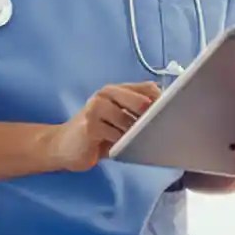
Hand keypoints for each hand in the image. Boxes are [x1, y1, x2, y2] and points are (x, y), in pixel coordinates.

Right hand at [45, 83, 161, 171]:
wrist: (62, 146)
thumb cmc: (96, 133)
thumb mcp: (118, 119)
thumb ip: (136, 112)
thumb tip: (167, 112)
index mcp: (116, 89)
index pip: (148, 88)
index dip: (162, 102)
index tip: (172, 115)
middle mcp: (106, 94)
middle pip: (142, 101)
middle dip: (152, 118)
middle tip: (156, 130)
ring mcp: (96, 107)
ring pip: (129, 121)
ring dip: (134, 135)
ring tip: (128, 141)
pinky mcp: (89, 125)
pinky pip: (115, 134)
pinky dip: (120, 143)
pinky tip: (115, 146)